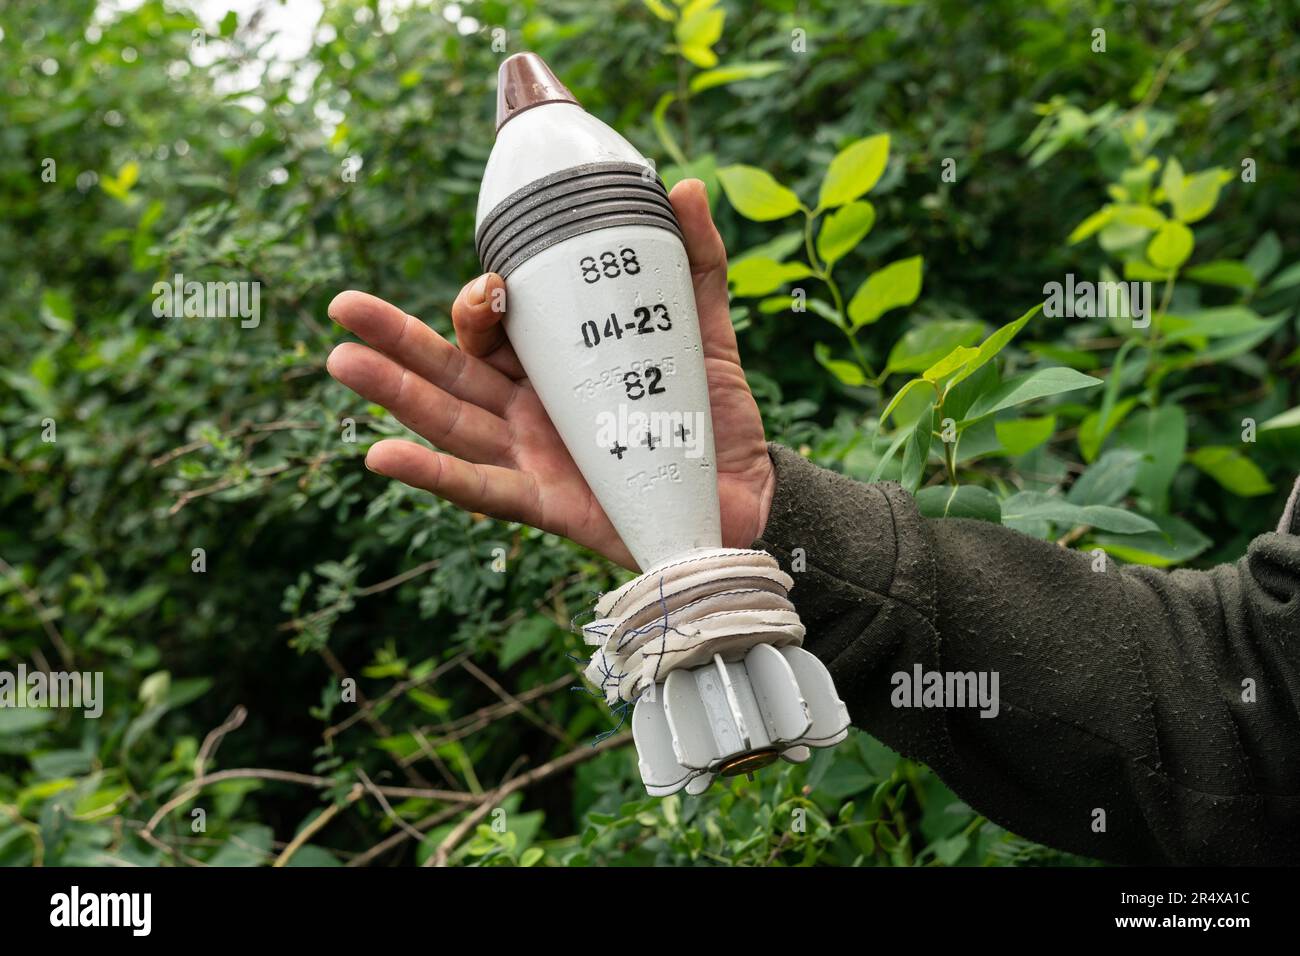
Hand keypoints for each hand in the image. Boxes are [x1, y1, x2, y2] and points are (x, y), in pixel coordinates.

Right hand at [325, 179, 773, 570]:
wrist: (743, 494)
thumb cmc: (709, 416)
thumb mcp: (704, 331)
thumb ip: (693, 264)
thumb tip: (684, 188)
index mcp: (553, 364)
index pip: (495, 329)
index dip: (480, 305)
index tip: (495, 286)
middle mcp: (529, 408)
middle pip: (449, 370)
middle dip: (395, 339)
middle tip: (342, 307)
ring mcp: (531, 456)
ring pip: (450, 421)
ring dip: (394, 394)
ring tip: (341, 360)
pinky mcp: (546, 503)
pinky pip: (481, 488)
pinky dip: (431, 474)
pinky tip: (378, 454)